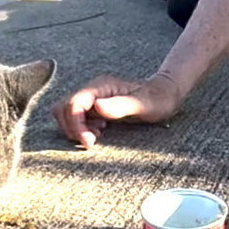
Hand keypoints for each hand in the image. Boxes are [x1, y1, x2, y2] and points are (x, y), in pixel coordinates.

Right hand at [53, 73, 184, 148]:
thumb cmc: (157, 99)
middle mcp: (93, 90)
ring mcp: (93, 99)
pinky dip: (81, 128)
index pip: (74, 103)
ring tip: (96, 135)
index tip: (89, 142)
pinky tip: (99, 132)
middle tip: (91, 141)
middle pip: (63, 107)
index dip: (76, 124)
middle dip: (72, 127)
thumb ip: (120, 105)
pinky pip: (76, 118)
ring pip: (66, 113)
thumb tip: (96, 106)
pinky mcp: (95, 108)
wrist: (164, 94)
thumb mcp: (143, 105)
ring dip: (75, 128)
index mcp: (101, 87)